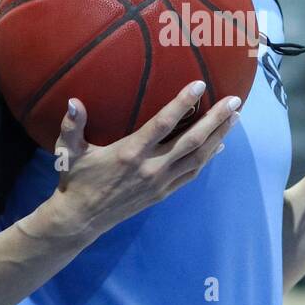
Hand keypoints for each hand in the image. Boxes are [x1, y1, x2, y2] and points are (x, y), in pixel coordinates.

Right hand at [43, 81, 242, 239]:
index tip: (200, 85)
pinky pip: (192, 173)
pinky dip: (208, 158)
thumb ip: (72, 126)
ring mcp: (160, 182)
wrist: (82, 219)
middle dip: (215, 120)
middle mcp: (150, 167)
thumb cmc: (76, 180)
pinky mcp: (163, 193)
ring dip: (219, 136)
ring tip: (235, 118)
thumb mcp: (69, 151)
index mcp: (130, 153)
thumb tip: (73, 102)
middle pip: (191, 141)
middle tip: (236, 101)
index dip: (183, 104)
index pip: (163, 124)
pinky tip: (220, 145)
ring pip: (197, 157)